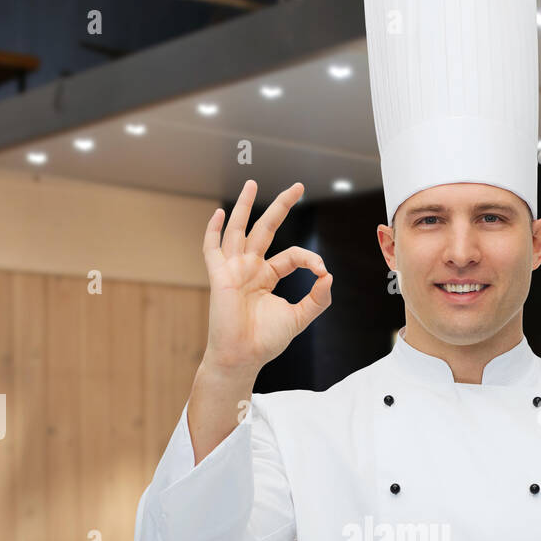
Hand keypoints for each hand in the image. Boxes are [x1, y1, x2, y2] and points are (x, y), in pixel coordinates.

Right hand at [202, 179, 331, 371]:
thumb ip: (317, 298)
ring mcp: (234, 270)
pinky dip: (213, 231)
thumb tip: (328, 275)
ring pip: (239, 230)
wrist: (244, 357)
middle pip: (266, 229)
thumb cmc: (266, 340)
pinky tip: (218, 213)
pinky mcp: (220, 276)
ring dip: (245, 206)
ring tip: (252, 183)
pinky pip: (212, 249)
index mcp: (267, 277)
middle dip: (281, 207)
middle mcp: (250, 269)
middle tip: (297, 186)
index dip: (310, 259)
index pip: (292, 255)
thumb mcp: (299, 317)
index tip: (322, 271)